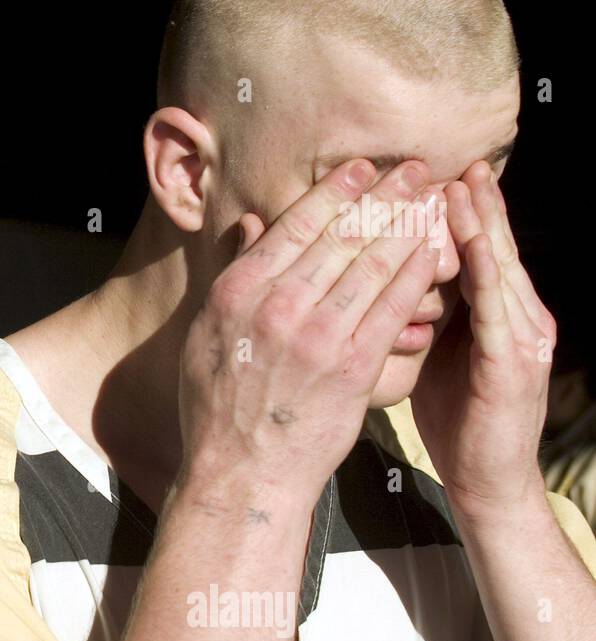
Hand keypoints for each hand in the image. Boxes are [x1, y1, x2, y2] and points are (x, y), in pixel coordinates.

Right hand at [179, 158, 442, 503]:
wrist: (241, 473)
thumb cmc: (218, 407)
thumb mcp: (206, 335)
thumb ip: (233, 275)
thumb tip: (251, 225)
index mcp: (236, 294)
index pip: (294, 225)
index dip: (335, 192)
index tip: (362, 169)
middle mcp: (276, 307)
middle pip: (339, 236)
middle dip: (382, 195)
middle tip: (413, 167)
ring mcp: (317, 337)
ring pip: (371, 263)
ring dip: (407, 224)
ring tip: (430, 198)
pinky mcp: (353, 368)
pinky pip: (392, 308)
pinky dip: (416, 274)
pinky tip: (435, 250)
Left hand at [410, 161, 554, 517]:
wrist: (484, 479)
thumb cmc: (452, 415)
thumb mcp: (430, 351)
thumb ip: (413, 310)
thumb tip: (373, 274)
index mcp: (491, 311)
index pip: (469, 249)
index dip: (451, 213)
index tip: (428, 175)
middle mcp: (514, 315)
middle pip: (489, 248)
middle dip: (471, 205)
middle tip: (452, 163)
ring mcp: (521, 336)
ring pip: (498, 269)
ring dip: (480, 227)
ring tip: (462, 188)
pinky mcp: (516, 363)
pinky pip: (498, 310)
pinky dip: (486, 275)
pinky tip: (473, 249)